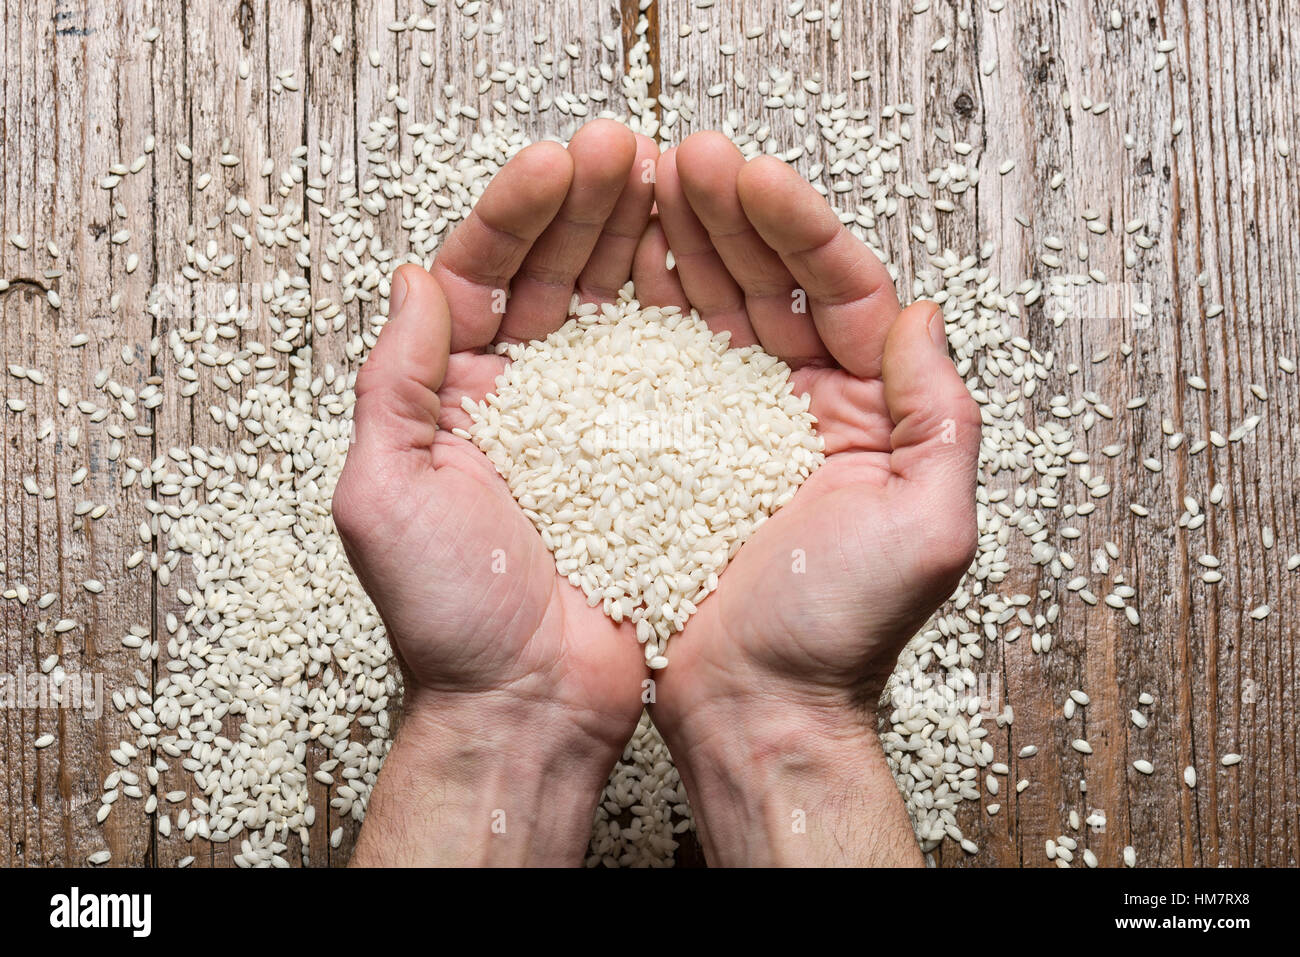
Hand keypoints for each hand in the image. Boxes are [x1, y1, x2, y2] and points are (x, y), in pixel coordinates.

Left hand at [334, 120, 659, 864]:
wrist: (527, 707)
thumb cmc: (448, 621)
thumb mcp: (384, 492)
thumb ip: (394, 380)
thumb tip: (416, 275)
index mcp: (453, 395)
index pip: (481, 274)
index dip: (519, 211)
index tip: (562, 162)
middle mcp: (522, 399)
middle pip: (553, 273)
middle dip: (588, 205)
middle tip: (626, 149)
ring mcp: (590, 426)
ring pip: (616, 307)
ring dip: (641, 241)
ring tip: (676, 182)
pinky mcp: (651, 459)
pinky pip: (670, 370)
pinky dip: (690, 316)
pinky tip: (710, 269)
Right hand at [643, 133, 980, 865]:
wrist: (753, 711)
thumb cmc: (836, 637)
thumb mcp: (927, 527)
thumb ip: (941, 417)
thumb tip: (922, 315)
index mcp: (868, 412)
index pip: (841, 290)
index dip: (796, 225)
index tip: (746, 175)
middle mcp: (804, 408)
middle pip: (772, 284)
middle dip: (730, 215)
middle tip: (684, 160)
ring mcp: (735, 428)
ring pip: (712, 310)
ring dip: (681, 244)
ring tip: (638, 185)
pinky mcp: (674, 454)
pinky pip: (658, 364)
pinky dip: (637, 310)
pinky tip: (611, 266)